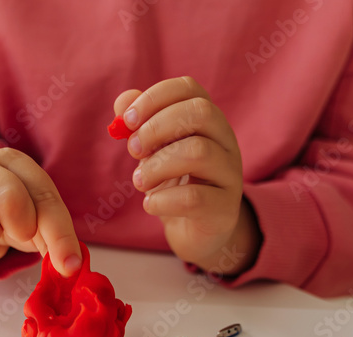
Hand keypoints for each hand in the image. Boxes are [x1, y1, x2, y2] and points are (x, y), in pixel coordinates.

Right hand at [0, 148, 81, 275]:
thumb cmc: (7, 219)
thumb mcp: (37, 224)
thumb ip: (54, 239)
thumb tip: (69, 269)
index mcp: (16, 165)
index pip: (44, 198)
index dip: (59, 235)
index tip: (68, 266)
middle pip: (7, 195)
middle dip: (20, 225)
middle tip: (18, 236)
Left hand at [114, 77, 260, 275]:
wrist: (196, 232)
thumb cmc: (175, 185)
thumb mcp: (154, 152)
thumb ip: (140, 125)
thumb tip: (122, 100)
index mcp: (208, 121)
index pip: (189, 88)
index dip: (155, 98)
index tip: (127, 120)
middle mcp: (226, 142)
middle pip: (200, 112)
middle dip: (157, 127)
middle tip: (133, 150)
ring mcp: (230, 175)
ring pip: (199, 152)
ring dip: (157, 165)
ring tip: (139, 182)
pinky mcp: (224, 209)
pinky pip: (194, 197)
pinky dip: (163, 200)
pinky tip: (151, 205)